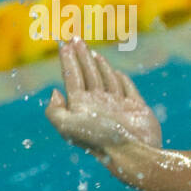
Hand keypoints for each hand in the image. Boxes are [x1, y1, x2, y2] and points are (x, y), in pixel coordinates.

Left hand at [44, 39, 161, 156]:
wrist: (133, 152)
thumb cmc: (99, 139)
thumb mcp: (67, 126)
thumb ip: (54, 111)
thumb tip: (54, 92)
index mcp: (81, 105)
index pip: (71, 77)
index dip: (67, 60)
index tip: (63, 44)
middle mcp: (98, 103)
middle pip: (87, 74)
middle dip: (80, 56)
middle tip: (75, 38)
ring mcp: (117, 105)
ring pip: (105, 78)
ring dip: (98, 64)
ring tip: (91, 51)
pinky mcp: (136, 107)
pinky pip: (127, 88)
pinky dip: (121, 78)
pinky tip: (115, 71)